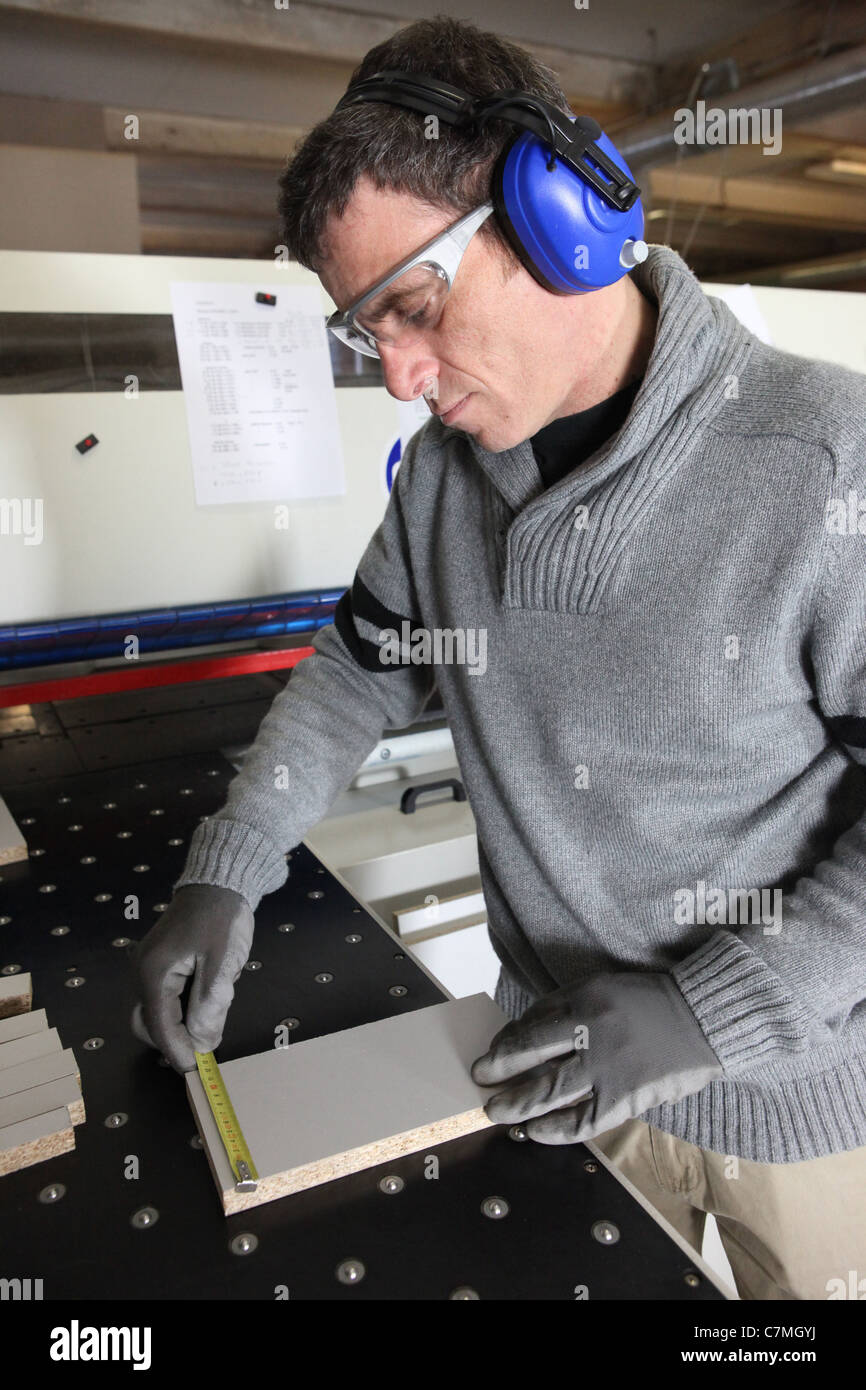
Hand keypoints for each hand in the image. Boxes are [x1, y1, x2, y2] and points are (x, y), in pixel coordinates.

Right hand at [131, 884, 254, 1073]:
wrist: (218, 884)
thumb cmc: (221, 919)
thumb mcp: (222, 964)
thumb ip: (210, 1005)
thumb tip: (202, 1043)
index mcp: (153, 972)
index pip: (159, 1025)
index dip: (177, 1051)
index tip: (196, 1069)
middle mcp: (141, 972)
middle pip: (147, 1024)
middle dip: (173, 1041)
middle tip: (204, 1048)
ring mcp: (146, 967)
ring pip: (154, 1012)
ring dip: (178, 1024)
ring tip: (210, 1017)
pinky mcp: (157, 965)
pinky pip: (162, 997)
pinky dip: (180, 1008)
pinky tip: (204, 999)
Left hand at [471, 971, 723, 1142]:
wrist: (701, 1018)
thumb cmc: (648, 1001)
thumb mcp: (601, 987)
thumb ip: (563, 1008)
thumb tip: (522, 1034)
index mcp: (585, 1002)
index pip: (530, 1028)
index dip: (504, 1046)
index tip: (489, 1056)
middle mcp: (592, 1035)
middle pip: (532, 1058)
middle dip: (500, 1074)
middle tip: (481, 1082)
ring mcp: (608, 1070)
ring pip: (550, 1093)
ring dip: (518, 1105)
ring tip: (497, 1112)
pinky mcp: (626, 1098)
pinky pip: (583, 1121)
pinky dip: (556, 1130)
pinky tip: (537, 1131)